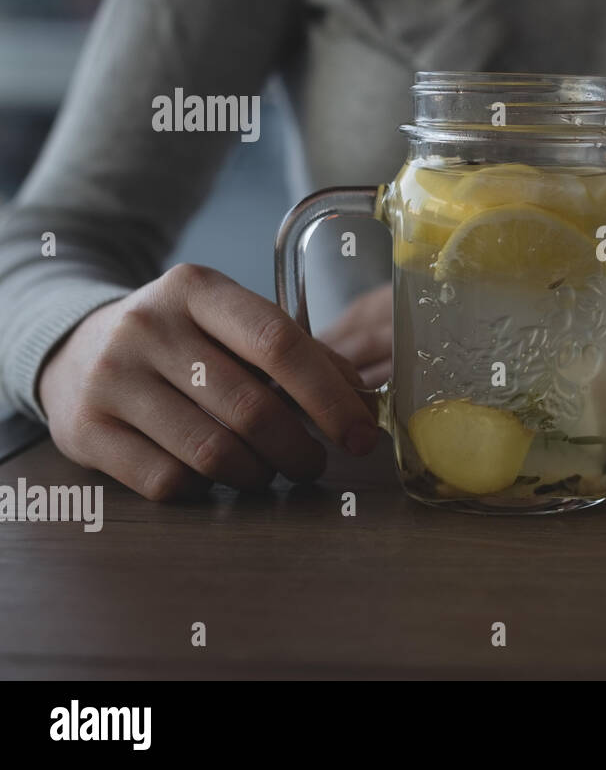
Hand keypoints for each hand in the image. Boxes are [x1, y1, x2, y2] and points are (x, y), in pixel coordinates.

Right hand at [37, 263, 380, 500]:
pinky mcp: (86, 431)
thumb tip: (361, 401)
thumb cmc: (180, 341)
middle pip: (252, 408)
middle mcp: (148, 327)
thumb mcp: (230, 324)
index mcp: (197, 289)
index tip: (360, 435)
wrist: (73, 349)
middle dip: (299, 449)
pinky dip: (204, 488)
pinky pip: (167, 481)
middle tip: (314, 463)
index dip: (330, 397)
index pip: (280, 343)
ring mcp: (111, 379)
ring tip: (267, 470)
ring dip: (257, 474)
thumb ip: (298, 353)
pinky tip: (211, 475)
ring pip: (212, 453)